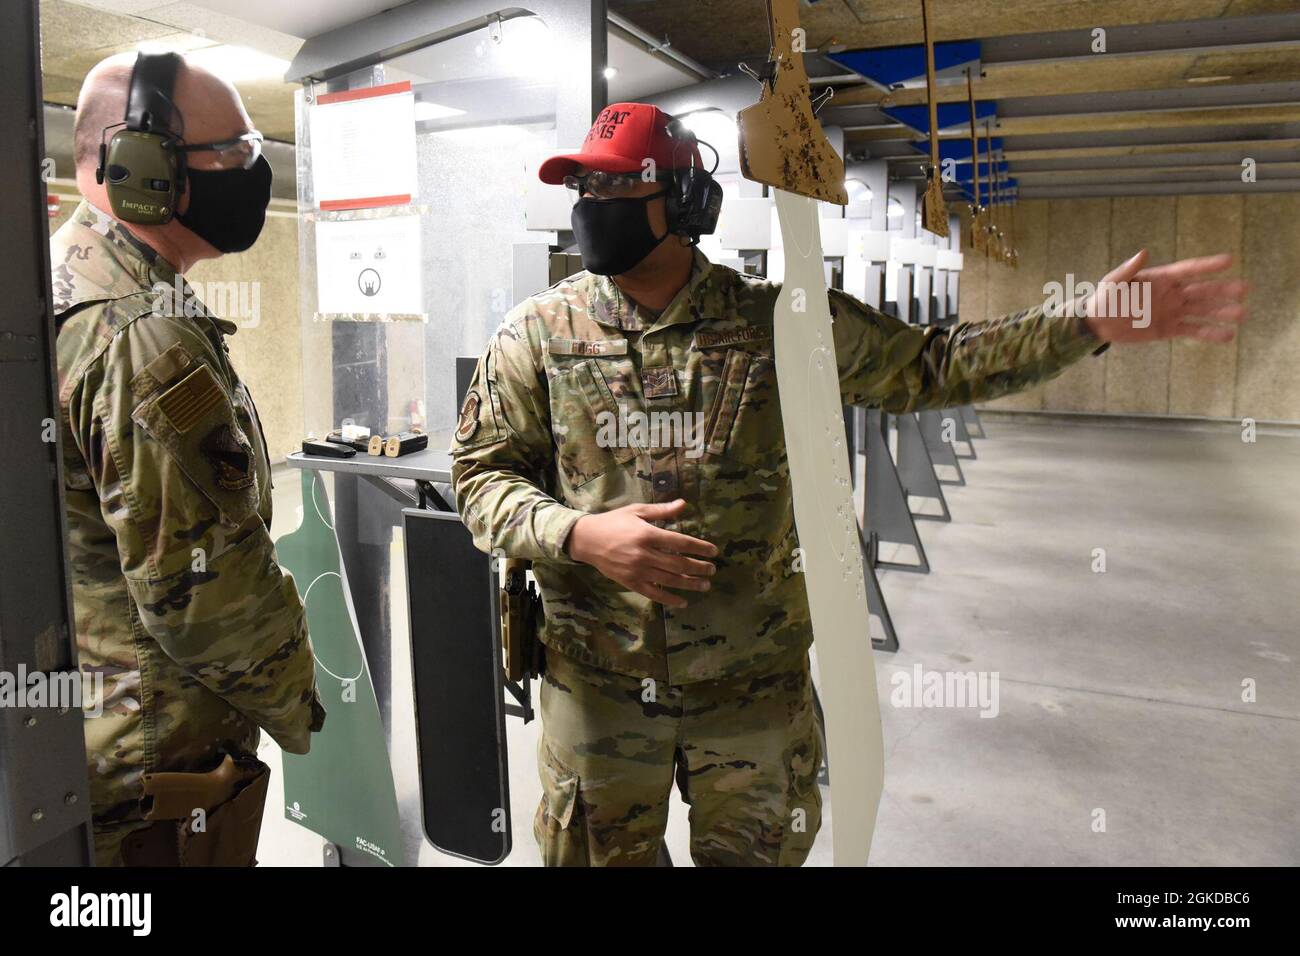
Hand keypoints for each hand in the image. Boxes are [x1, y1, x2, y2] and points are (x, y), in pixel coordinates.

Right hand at [566, 499, 717, 608]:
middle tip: (712, 569)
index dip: (699, 547)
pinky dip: (669, 599)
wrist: (586, 540)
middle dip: (699, 567)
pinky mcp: (631, 583)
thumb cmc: (613, 522)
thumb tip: (684, 504)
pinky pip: (654, 593)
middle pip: (678, 563)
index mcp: (648, 534)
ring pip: (670, 580)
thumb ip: (662, 511)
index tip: (713, 551)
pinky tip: (683, 602)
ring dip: (690, 584)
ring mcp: (638, 571)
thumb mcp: (637, 511)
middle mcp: (645, 554)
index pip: (680, 542)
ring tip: (705, 585)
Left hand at [1083, 249, 1247, 344]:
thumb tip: (1143, 252)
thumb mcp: (1113, 282)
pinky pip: (1193, 330)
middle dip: (1223, 290)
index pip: (1189, 269)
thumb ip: (1128, 270)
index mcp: (1161, 278)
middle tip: (1245, 289)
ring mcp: (1173, 311)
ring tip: (1242, 314)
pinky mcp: (1170, 329)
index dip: (1208, 265)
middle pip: (1202, 290)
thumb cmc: (1105, 298)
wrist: (1098, 323)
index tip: (1229, 260)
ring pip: (1202, 311)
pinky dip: (1210, 333)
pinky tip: (1227, 336)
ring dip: (1222, 312)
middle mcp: (1172, 293)